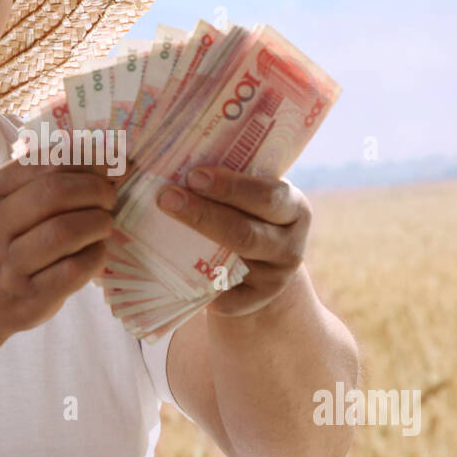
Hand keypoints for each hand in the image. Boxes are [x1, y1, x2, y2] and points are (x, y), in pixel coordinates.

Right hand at [0, 157, 118, 344]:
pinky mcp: (30, 298)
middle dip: (95, 190)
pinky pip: (74, 270)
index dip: (84, 160)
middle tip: (108, 197)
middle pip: (54, 193)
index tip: (106, 166)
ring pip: (65, 232)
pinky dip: (96, 255)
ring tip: (104, 224)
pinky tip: (96, 251)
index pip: (43, 163)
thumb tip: (100, 158)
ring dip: (99, 223)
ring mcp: (9, 266)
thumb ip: (36, 179)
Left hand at [156, 165, 311, 318]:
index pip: (267, 196)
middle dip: (203, 214)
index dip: (230, 187)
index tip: (193, 175)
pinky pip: (223, 296)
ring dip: (194, 245)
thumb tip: (166, 154)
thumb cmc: (245, 212)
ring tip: (163, 227)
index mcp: (293, 208)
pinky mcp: (253, 302)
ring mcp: (274, 279)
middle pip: (245, 233)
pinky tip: (172, 272)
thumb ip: (225, 177)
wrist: (260, 262)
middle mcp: (290, 246)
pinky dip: (198, 285)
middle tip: (167, 197)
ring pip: (232, 264)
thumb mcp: (248, 194)